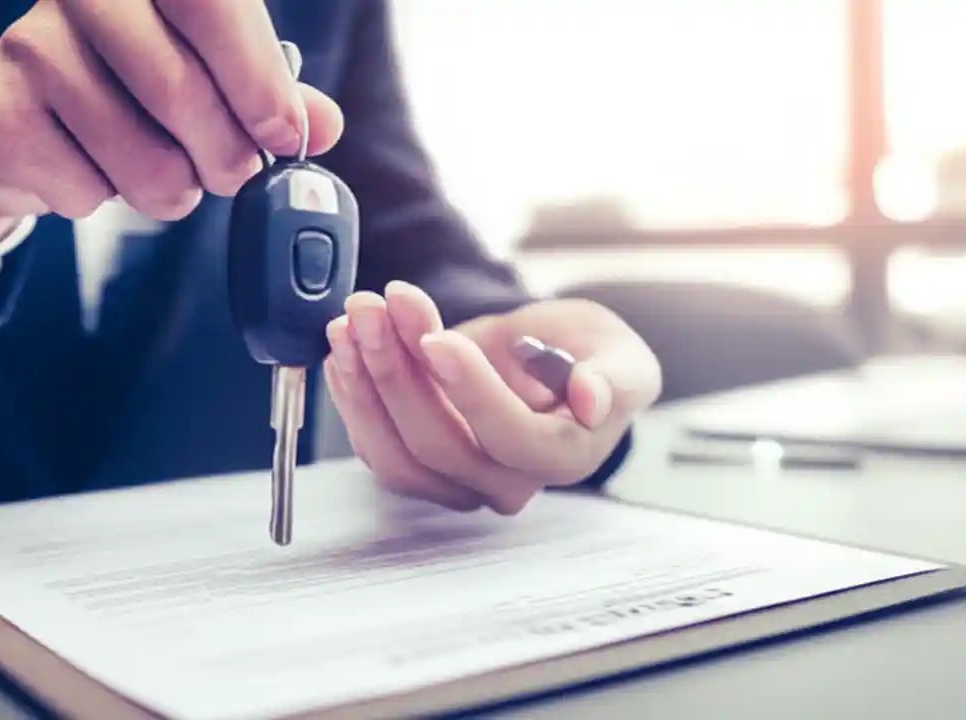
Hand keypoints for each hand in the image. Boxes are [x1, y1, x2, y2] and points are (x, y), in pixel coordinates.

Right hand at [0, 0, 343, 248]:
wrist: (15, 127)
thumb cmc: (124, 94)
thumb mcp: (207, 81)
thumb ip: (267, 95)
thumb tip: (324, 124)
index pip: (210, 5)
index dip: (256, 79)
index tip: (283, 134)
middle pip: (179, 91)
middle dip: (224, 156)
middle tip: (231, 174)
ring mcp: (28, 47)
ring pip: (141, 158)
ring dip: (169, 191)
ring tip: (160, 174)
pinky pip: (88, 190)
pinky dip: (105, 200)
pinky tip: (87, 168)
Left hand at [324, 282, 661, 514]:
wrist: (556, 364)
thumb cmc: (591, 359)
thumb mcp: (621, 356)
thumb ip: (613, 378)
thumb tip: (591, 398)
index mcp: (564, 456)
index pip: (512, 438)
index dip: (470, 391)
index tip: (437, 338)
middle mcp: (507, 483)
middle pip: (439, 445)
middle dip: (398, 369)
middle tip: (375, 305)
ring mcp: (457, 482)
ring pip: (395, 454)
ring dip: (364, 383)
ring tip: (353, 319)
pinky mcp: (418, 468)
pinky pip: (374, 447)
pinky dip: (352, 395)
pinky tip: (344, 347)